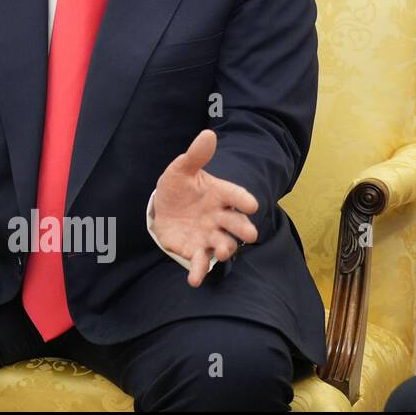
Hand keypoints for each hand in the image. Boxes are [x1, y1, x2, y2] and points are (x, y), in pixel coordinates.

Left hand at [152, 129, 259, 288]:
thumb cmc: (179, 187)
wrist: (163, 207)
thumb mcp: (182, 170)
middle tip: (249, 234)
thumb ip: (195, 156)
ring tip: (222, 253)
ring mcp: (209, 235)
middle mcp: (220, 217)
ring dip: (224, 249)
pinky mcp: (195, 249)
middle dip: (243, 229)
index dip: (243, 199)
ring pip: (223, 244)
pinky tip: (194, 280)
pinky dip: (198, 272)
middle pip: (236, 224)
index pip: (236, 196)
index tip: (251, 203)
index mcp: (220, 195)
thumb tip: (207, 134)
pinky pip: (200, 262)